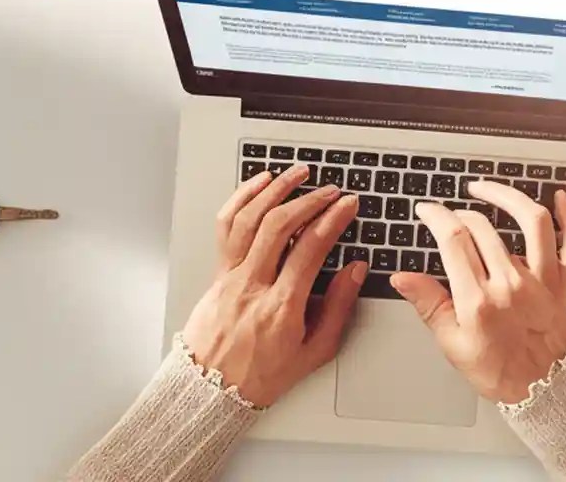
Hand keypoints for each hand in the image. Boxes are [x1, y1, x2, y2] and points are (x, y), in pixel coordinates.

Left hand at [181, 166, 366, 406]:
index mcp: (281, 307)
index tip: (347, 205)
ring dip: (276, 190)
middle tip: (329, 191)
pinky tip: (258, 185)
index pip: (310, 249)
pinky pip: (225, 227)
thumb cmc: (261, 375)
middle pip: (279, 226)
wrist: (210, 391)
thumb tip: (354, 271)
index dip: (333, 220)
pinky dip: (242, 199)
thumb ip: (337, 307)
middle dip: (309, 200)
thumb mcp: (314, 351)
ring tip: (297, 175)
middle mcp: (252, 285)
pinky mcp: (217, 272)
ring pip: (250, 219)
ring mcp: (230, 276)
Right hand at [390, 181, 565, 403]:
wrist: (543, 388)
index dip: (436, 216)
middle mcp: (511, 284)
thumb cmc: (498, 370)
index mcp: (478, 300)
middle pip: (483, 227)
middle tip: (449, 215)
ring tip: (486, 189)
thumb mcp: (452, 343)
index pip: (453, 240)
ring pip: (530, 221)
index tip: (427, 210)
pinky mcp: (562, 281)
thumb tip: (403, 278)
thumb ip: (428, 304)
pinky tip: (559, 197)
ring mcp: (540, 279)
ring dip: (506, 196)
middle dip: (459, 212)